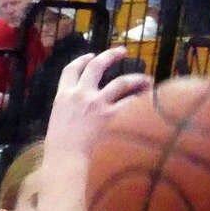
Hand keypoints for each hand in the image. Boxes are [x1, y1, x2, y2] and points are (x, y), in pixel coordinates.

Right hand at [43, 47, 152, 161]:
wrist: (65, 159)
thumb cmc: (60, 149)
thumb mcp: (57, 122)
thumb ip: (69, 111)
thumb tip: (80, 112)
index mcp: (63, 95)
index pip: (70, 70)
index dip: (82, 60)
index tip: (91, 56)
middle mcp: (81, 94)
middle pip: (96, 66)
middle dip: (110, 56)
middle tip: (122, 51)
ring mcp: (97, 103)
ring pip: (120, 82)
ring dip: (135, 78)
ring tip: (146, 78)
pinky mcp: (111, 116)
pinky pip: (131, 103)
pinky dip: (142, 100)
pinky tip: (151, 99)